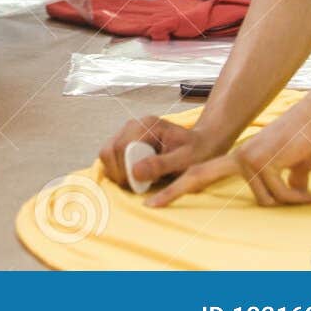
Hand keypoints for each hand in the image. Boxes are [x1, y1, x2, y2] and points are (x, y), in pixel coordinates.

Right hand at [99, 114, 229, 190]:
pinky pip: (112, 156)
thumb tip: (135, 172)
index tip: (136, 185)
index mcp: (148, 125)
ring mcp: (129, 132)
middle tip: (135, 186)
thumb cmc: (197, 151)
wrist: (202, 144)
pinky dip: (118, 169)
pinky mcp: (127, 140)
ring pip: (107, 153)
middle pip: (110, 150)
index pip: (121, 147)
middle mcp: (135, 124)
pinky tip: (134, 176)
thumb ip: (161, 164)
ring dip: (117, 171)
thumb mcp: (185, 161)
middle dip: (119, 172)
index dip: (124, 169)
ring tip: (135, 182)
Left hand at [146, 100, 310, 208]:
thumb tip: (297, 192)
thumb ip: (287, 179)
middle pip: (198, 176)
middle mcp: (237, 158)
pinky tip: (307, 195)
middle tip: (150, 207)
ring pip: (265, 200)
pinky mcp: (263, 160)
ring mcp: (247, 158)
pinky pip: (279, 196)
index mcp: (238, 159)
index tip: (156, 200)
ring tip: (302, 193)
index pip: (200, 173)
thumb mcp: (292, 166)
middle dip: (173, 192)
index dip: (179, 187)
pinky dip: (296, 198)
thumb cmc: (306, 139)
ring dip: (288, 200)